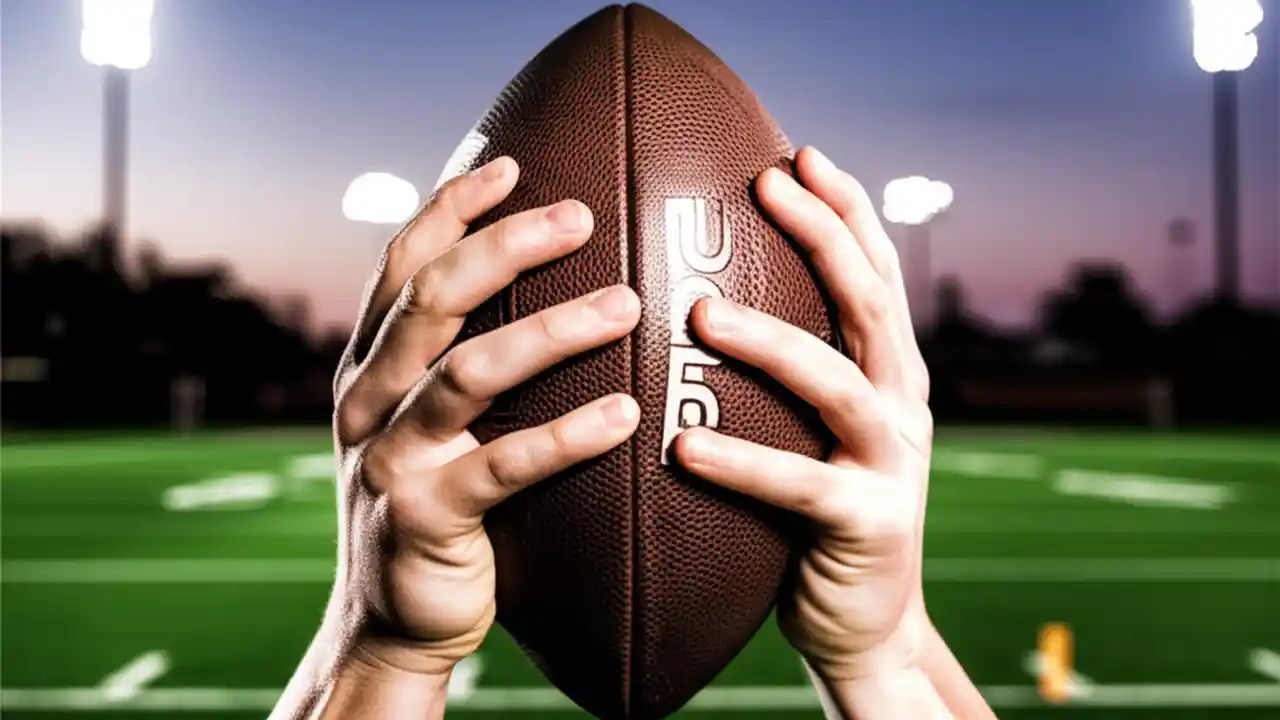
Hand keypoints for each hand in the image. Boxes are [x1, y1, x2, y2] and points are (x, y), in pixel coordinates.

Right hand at [273, 156, 640, 718]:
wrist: (390, 621)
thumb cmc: (434, 507)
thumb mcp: (429, 424)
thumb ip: (460, 361)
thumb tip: (546, 292)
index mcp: (370, 366)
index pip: (402, 264)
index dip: (452, 208)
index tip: (513, 165)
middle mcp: (368, 399)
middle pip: (432, 298)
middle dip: (505, 247)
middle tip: (581, 215)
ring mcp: (390, 458)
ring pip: (468, 372)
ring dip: (551, 331)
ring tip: (627, 305)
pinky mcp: (424, 517)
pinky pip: (504, 466)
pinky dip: (566, 435)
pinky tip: (626, 413)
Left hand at [673, 148, 986, 717]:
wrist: (866, 623)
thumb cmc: (816, 516)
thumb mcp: (811, 430)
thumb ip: (782, 375)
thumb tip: (695, 300)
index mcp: (887, 373)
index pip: (873, 273)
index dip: (844, 210)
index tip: (797, 154)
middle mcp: (901, 403)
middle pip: (868, 302)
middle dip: (823, 235)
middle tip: (767, 184)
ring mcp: (891, 462)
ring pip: (835, 383)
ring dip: (771, 342)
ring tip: (702, 312)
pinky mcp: (868, 522)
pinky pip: (799, 485)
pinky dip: (743, 462)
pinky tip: (682, 445)